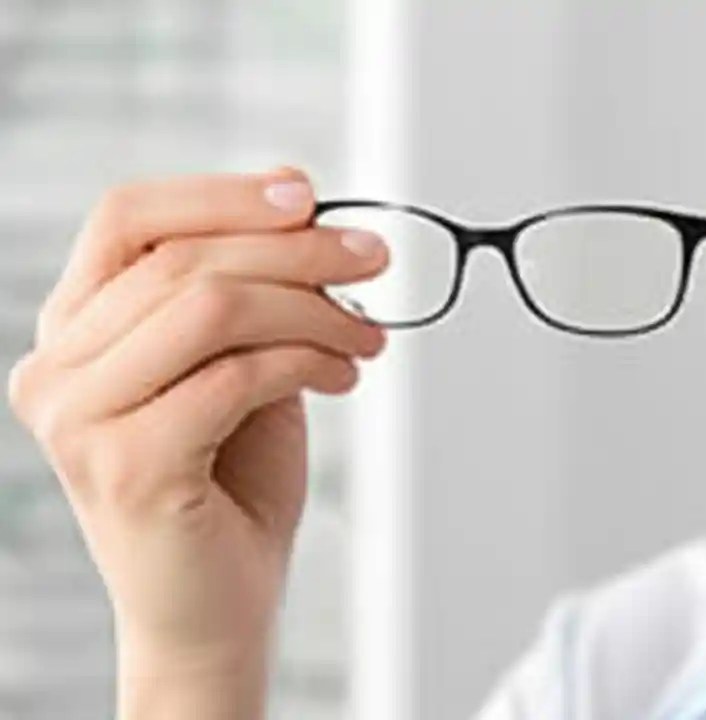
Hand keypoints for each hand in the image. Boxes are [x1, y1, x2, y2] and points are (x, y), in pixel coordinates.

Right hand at [6, 167, 387, 670]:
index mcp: (73, 330)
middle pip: (182, 258)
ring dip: (313, 309)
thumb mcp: (237, 362)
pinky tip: (342, 376)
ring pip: (210, 307)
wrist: (216, 607)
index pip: (127, 217)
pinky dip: (306, 361)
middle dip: (298, 250)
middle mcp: (57, 369)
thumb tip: (296, 194)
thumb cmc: (228, 483)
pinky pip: (235, 375)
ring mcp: (81, 420)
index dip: (221, 193)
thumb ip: (246, 289)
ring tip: (366, 337)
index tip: (307, 192)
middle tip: (374, 260)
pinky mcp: (128, 466)